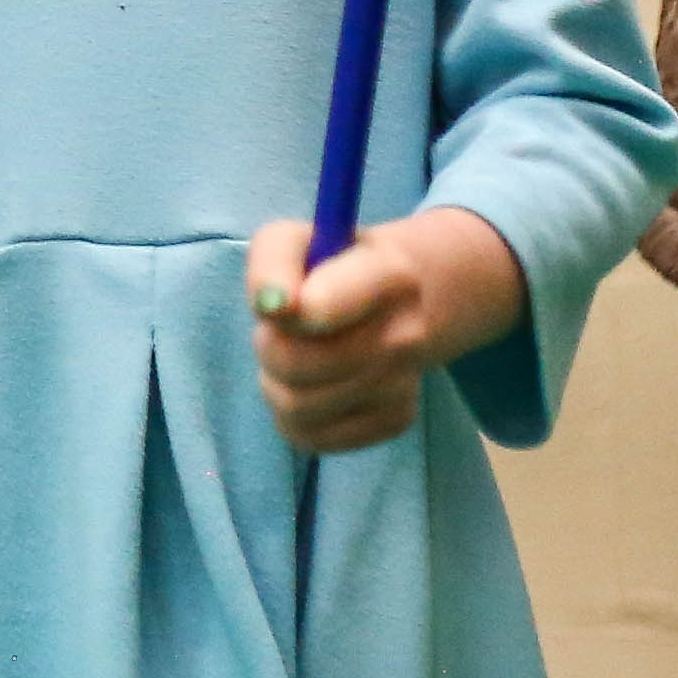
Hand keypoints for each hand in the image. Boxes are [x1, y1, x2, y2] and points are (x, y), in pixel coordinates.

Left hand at [247, 207, 527, 454]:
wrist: (391, 301)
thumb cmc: (327, 267)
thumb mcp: (292, 241)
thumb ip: (272, 263)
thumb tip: (271, 307)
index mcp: (390, 275)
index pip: (318, 309)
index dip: (287, 313)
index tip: (277, 308)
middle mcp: (407, 333)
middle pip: (295, 364)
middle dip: (269, 345)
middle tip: (279, 329)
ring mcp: (405, 383)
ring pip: (298, 407)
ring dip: (277, 382)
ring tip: (295, 354)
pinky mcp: (396, 422)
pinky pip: (312, 437)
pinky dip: (296, 417)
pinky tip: (312, 386)